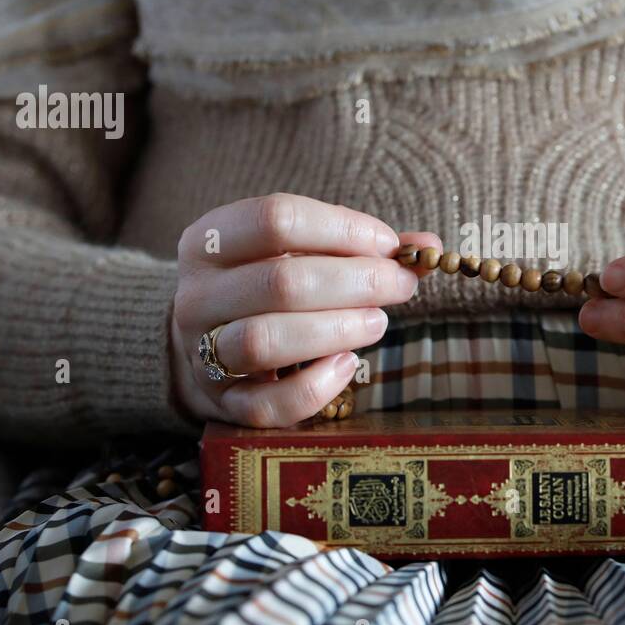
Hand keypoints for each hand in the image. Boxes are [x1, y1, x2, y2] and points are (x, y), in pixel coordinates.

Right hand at [169, 193, 439, 427]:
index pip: (276, 218)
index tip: (387, 244)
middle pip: (281, 282)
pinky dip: (316, 388)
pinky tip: (347, 366)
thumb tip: (427, 248)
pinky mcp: (221, 404)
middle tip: (400, 286)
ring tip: (376, 322)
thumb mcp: (296, 255)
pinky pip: (267, 405)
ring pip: (266, 341)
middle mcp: (196, 295)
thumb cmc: (264, 290)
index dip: (343, 228)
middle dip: (356, 283)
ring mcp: (201, 353)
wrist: (200, 349)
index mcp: (209, 242)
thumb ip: (359, 248)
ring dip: (336, 330)